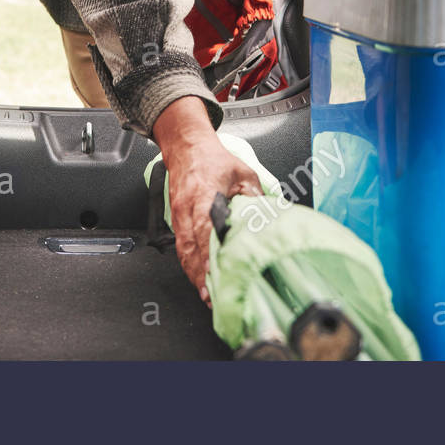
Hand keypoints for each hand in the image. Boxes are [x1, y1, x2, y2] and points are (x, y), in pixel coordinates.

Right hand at [154, 97, 261, 303]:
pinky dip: (190, 266)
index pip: (204, 227)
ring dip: (194, 275)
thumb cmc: (211, 159)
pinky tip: (200, 279)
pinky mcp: (177, 221)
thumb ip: (253, 196)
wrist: (186, 148)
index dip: (209, 251)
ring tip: (208, 295)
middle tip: (213, 296)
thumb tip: (267, 217)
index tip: (214, 270)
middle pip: (191, 247)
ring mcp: (179, 216)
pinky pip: (182, 247)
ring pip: (184, 251)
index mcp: (203, 194)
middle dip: (201, 273)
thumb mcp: (242, 173)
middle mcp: (187, 208)